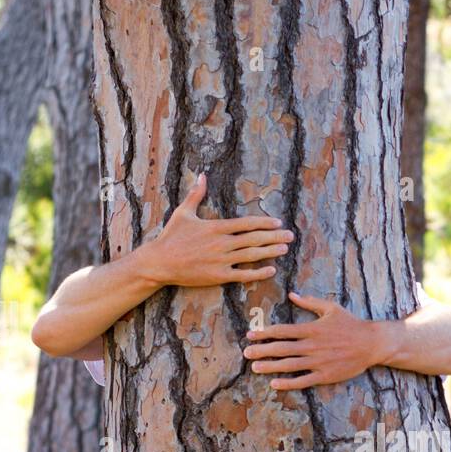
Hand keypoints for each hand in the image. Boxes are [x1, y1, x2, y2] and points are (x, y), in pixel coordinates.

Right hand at [138, 173, 293, 287]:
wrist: (160, 262)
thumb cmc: (171, 236)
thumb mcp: (183, 212)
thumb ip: (196, 194)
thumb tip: (202, 175)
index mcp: (216, 227)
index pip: (246, 223)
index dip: (264, 223)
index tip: (277, 222)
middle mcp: (222, 243)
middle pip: (254, 238)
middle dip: (274, 237)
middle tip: (290, 236)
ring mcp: (221, 260)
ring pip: (252, 255)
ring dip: (270, 251)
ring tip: (285, 249)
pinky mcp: (218, 276)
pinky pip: (242, 274)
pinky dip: (258, 272)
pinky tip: (271, 270)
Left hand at [243, 291, 391, 390]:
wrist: (371, 343)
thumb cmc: (351, 324)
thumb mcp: (331, 308)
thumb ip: (310, 302)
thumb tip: (292, 294)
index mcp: (311, 328)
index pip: (282, 330)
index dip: (264, 333)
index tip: (250, 335)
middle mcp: (311, 345)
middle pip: (281, 348)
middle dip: (261, 351)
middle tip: (246, 353)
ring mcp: (317, 361)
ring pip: (288, 365)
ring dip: (270, 367)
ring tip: (255, 368)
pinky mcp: (325, 375)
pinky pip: (303, 380)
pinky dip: (288, 383)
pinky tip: (275, 384)